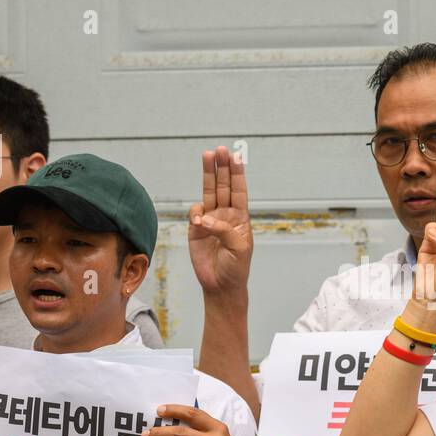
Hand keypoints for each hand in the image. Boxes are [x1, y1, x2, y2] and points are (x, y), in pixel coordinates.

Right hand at [189, 146, 252, 297]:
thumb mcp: (238, 248)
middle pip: (223, 185)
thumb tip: (205, 218)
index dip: (237, 173)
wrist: (220, 286)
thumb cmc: (235, 268)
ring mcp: (210, 221)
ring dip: (208, 174)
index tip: (236, 156)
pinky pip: (195, 213)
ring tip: (207, 155)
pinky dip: (196, 213)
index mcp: (240, 218)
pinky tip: (199, 222)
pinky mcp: (196, 230)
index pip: (239, 190)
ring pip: (209, 192)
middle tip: (220, 149)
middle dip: (222, 167)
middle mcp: (226, 215)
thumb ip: (224, 230)